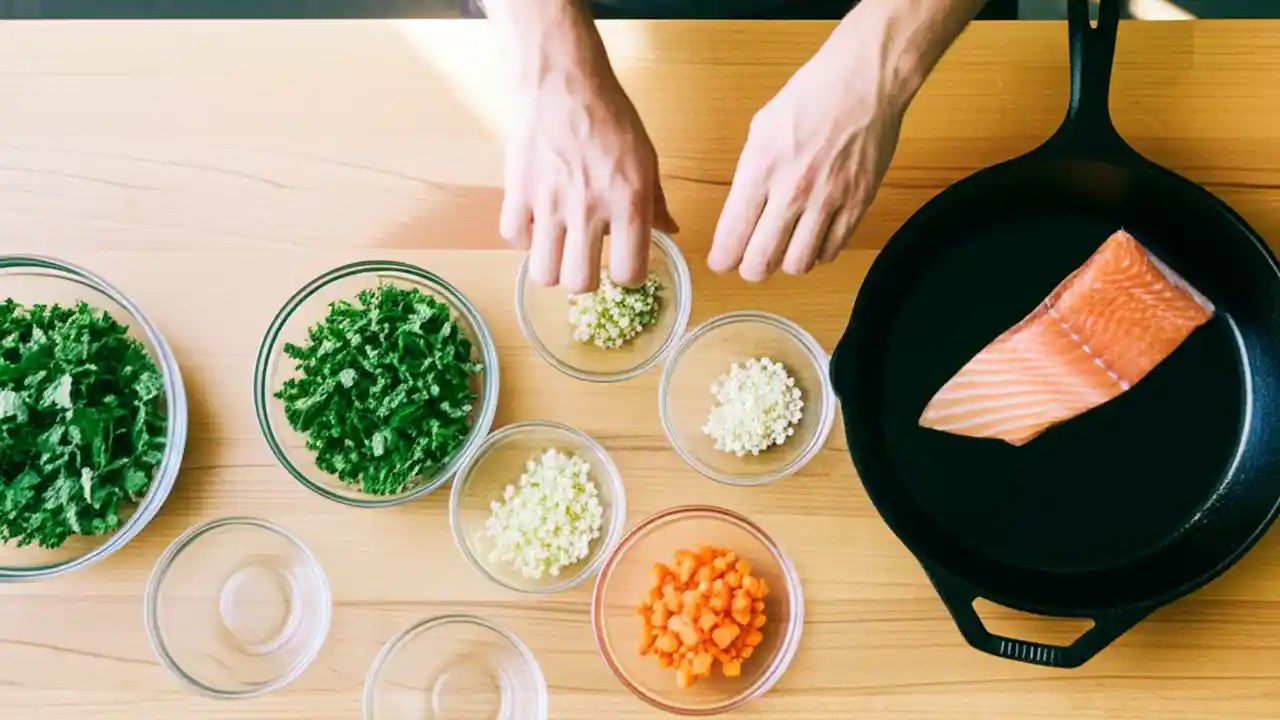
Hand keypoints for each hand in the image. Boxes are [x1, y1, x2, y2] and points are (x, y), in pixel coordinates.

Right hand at [500, 58, 676, 292]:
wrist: (562, 82)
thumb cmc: (610, 117)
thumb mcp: (645, 157)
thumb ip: (656, 201)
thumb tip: (670, 230)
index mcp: (629, 203)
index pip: (629, 274)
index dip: (627, 276)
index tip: (622, 264)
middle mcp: (589, 210)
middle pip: (580, 284)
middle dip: (585, 279)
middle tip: (587, 260)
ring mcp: (549, 204)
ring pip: (544, 273)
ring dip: (552, 265)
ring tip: (559, 248)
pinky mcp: (517, 193)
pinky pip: (514, 239)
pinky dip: (524, 237)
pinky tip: (535, 222)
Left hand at [709, 42, 904, 280]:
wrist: (864, 82)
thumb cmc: (809, 98)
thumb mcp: (761, 130)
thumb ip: (750, 177)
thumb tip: (741, 217)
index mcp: (761, 169)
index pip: (732, 236)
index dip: (722, 258)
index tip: (722, 260)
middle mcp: (792, 191)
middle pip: (761, 263)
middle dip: (750, 268)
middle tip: (750, 261)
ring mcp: (827, 201)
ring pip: (798, 265)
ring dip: (786, 262)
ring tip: (785, 245)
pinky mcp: (857, 205)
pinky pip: (831, 251)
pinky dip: (818, 252)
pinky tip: (813, 235)